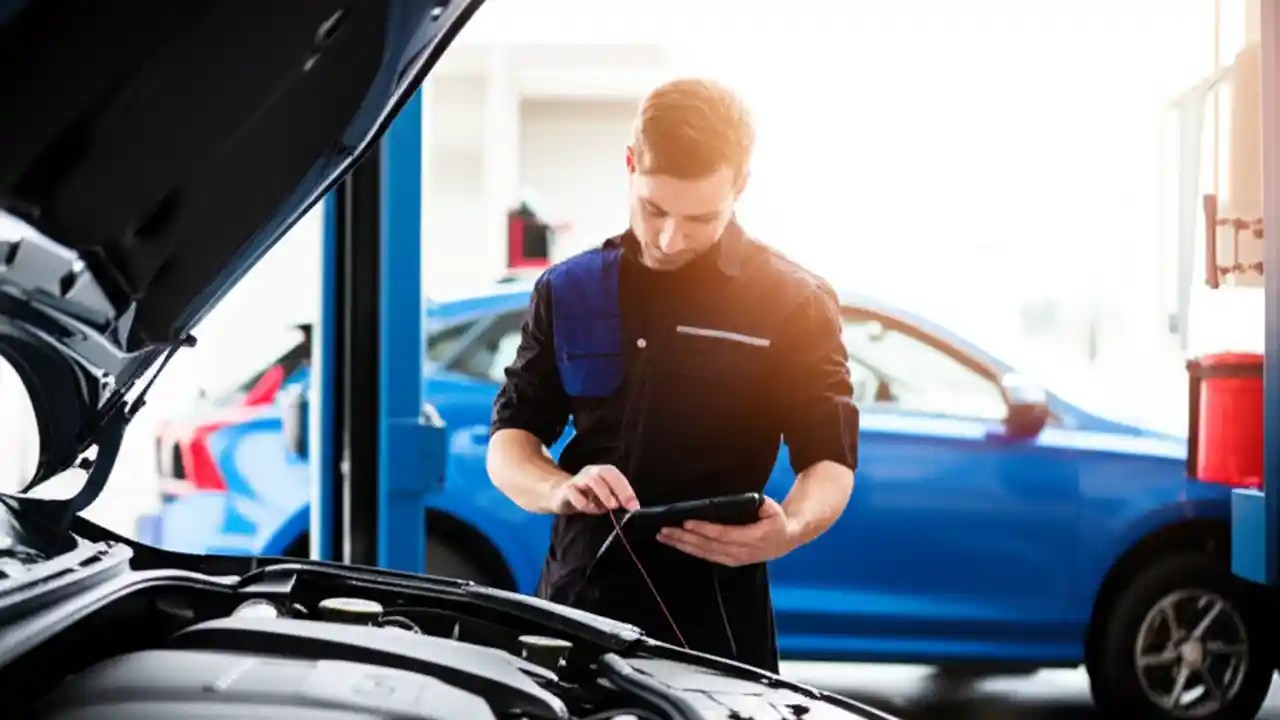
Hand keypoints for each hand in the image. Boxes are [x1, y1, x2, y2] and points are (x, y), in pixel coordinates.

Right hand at [549, 464, 639, 514]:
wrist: (558, 495)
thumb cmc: (585, 496)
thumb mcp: (603, 497)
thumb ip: (616, 499)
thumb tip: (632, 508)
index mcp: (602, 472)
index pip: (617, 476)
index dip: (627, 490)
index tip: (634, 506)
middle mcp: (591, 472)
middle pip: (607, 474)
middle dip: (619, 490)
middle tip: (626, 507)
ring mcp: (578, 479)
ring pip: (593, 481)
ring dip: (604, 494)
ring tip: (610, 507)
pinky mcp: (566, 490)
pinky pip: (575, 494)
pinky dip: (585, 504)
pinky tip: (590, 510)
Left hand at [656, 496, 798, 566]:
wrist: (787, 539)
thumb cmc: (776, 519)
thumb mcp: (771, 507)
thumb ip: (755, 504)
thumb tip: (733, 501)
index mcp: (754, 538)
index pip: (724, 534)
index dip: (704, 529)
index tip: (686, 522)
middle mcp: (742, 552)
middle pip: (708, 546)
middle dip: (684, 538)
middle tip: (664, 530)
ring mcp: (735, 560)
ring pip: (705, 554)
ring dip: (682, 545)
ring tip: (663, 537)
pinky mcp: (730, 562)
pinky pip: (707, 557)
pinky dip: (690, 550)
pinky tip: (677, 544)